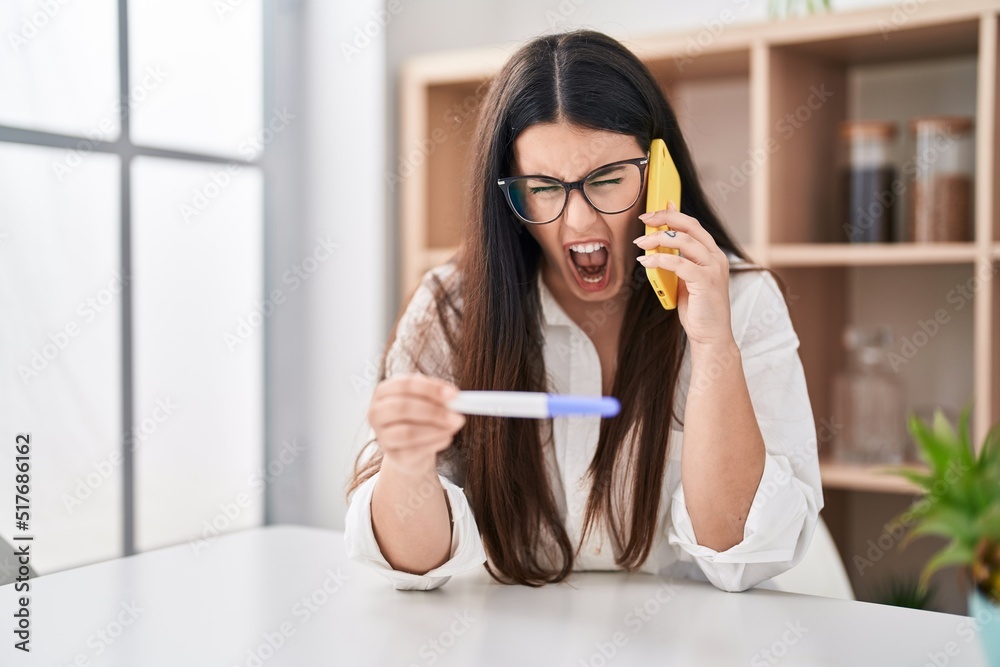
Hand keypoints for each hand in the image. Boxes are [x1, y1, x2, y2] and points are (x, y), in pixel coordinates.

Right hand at [368, 374, 464, 474]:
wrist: (411, 449)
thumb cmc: (419, 417)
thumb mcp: (427, 400)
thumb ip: (439, 396)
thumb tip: (454, 398)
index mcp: (384, 391)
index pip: (406, 385)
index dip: (431, 389)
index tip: (454, 395)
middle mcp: (376, 412)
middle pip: (403, 408)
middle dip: (434, 411)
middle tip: (457, 416)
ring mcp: (382, 436)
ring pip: (408, 432)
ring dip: (436, 429)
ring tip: (454, 427)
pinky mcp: (393, 456)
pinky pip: (415, 450)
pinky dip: (435, 443)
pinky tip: (446, 438)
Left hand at [633, 201, 733, 348]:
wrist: (711, 335)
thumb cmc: (698, 308)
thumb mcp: (686, 278)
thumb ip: (678, 259)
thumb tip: (663, 240)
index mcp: (712, 255)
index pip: (693, 225)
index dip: (672, 214)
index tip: (651, 212)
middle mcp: (716, 257)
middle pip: (690, 226)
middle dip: (664, 218)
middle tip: (644, 219)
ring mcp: (713, 268)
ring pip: (684, 241)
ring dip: (658, 239)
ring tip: (640, 243)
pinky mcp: (705, 281)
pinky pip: (679, 263)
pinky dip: (660, 259)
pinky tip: (646, 262)